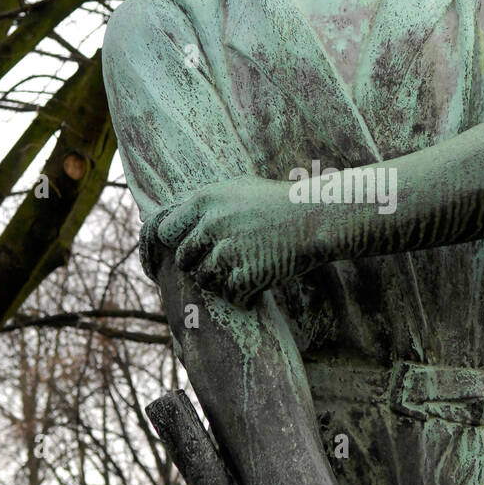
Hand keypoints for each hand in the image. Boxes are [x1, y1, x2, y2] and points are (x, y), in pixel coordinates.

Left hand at [156, 176, 322, 304]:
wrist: (318, 216)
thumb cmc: (280, 202)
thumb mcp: (238, 189)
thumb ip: (206, 204)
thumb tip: (174, 219)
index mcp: (205, 199)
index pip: (165, 230)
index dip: (170, 246)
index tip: (178, 259)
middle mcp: (211, 223)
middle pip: (184, 259)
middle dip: (199, 266)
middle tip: (220, 267)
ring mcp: (228, 249)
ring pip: (204, 280)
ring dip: (221, 282)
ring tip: (245, 272)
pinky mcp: (247, 272)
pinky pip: (231, 294)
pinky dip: (244, 295)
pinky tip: (259, 285)